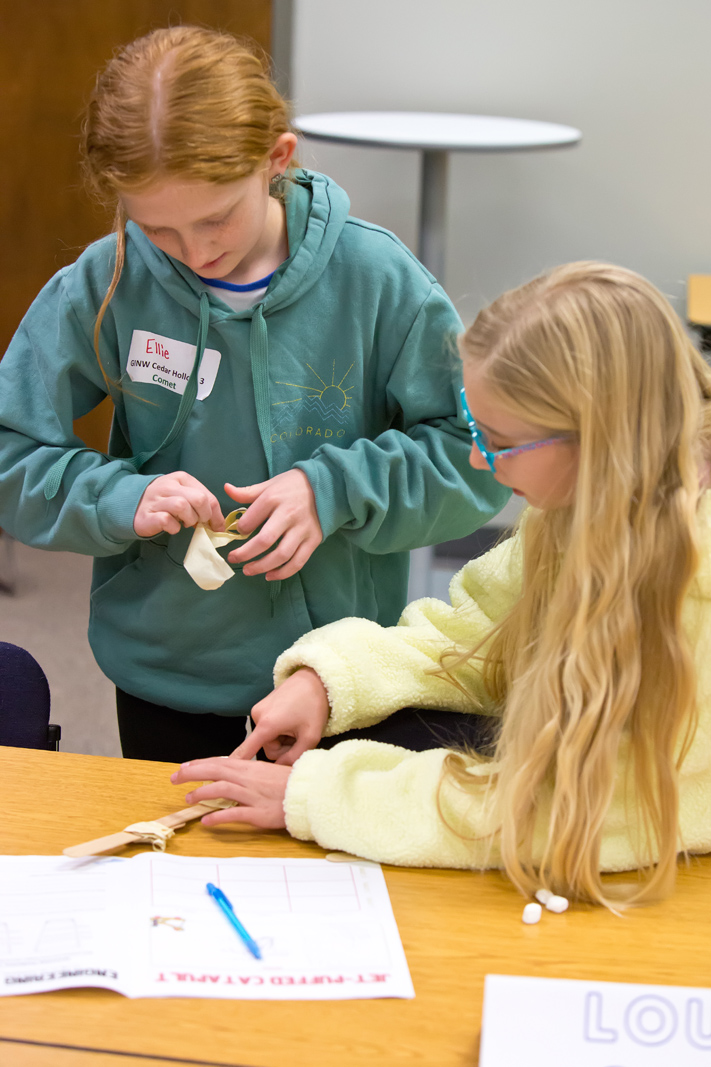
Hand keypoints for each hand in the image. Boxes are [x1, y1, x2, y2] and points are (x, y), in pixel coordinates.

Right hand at [134, 472, 223, 536]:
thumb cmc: (164, 502)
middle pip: (198, 499)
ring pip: (182, 506)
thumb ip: (201, 504)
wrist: (132, 505)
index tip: (217, 526)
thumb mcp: (183, 495)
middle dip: (204, 515)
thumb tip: (219, 524)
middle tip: (199, 523)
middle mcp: (168, 486)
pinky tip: (172, 527)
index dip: (216, 513)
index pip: (207, 495)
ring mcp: (156, 499)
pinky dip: (174, 527)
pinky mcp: (147, 515)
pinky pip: (166, 520)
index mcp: (181, 478)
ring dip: (189, 520)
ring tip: (185, 524)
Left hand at [170, 757, 291, 828]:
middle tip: (175, 777)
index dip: (200, 764)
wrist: (309, 793)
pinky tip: (207, 821)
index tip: (184, 766)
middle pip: (216, 772)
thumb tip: (230, 772)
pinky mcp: (258, 813)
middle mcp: (249, 779)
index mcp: (250, 768)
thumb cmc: (290, 783)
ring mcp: (253, 796)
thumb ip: (248, 773)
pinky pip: (235, 814)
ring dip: (202, 793)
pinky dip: (218, 817)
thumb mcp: (267, 772)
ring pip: (222, 790)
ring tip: (188, 799)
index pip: (220, 763)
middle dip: (192, 773)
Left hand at [224, 470, 321, 579]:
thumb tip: (226, 489)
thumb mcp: (269, 484)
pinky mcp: (313, 541)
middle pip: (265, 541)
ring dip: (262, 567)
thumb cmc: (293, 485)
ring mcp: (302, 530)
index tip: (236, 534)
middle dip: (245, 554)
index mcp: (273, 499)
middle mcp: (288, 515)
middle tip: (233, 559)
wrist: (326, 486)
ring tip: (248, 570)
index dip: (239, 530)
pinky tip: (270, 575)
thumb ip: (247, 492)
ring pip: (281, 555)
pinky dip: (283, 572)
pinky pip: (298, 562)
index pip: (250, 520)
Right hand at [232, 668, 330, 764]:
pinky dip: (281, 730)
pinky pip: (268, 729)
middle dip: (284, 747)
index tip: (220, 771)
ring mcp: (258, 710)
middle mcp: (257, 716)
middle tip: (300, 735)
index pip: (247, 749)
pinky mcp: (261, 707)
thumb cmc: (314, 705)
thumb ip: (294, 757)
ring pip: (269, 739)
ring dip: (283, 738)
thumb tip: (278, 767)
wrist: (314, 680)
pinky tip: (292, 721)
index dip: (236, 762)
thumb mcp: (310, 736)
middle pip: (268, 748)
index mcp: (267, 724)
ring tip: (297, 726)